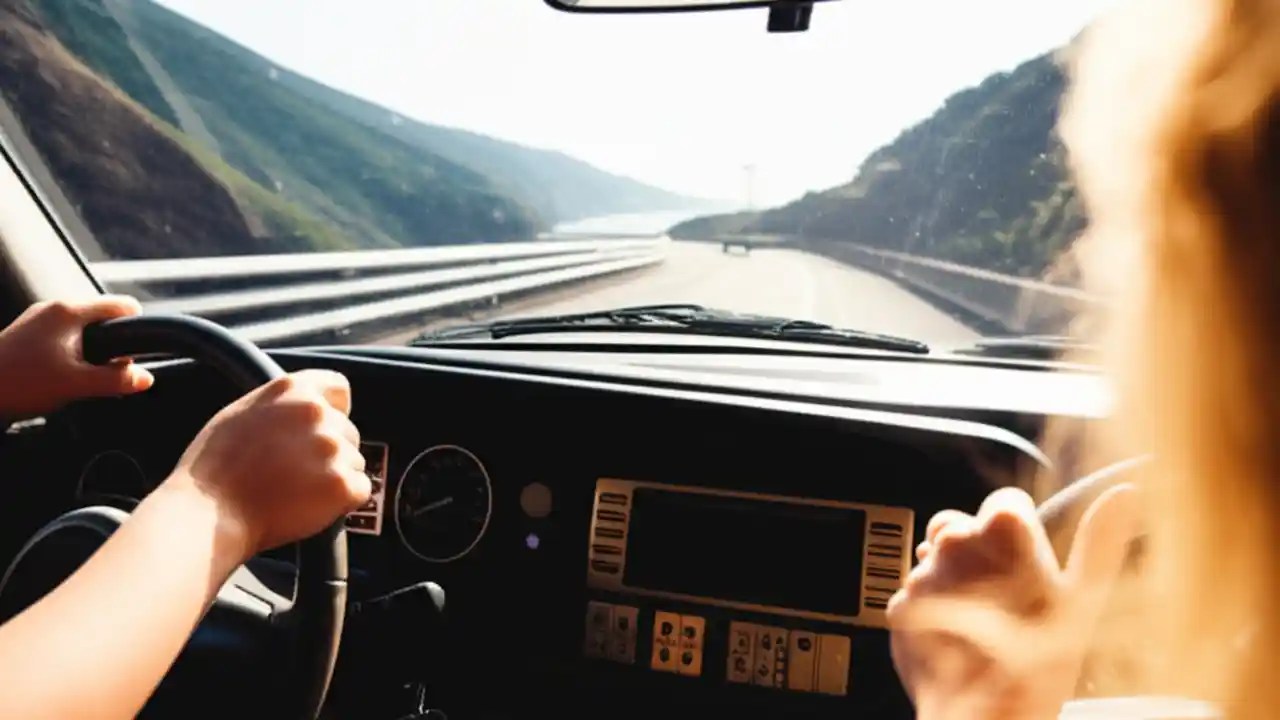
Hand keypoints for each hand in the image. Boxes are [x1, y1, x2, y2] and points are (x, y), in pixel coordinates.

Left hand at [0, 296, 153, 418]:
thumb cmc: (19, 382)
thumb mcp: (76, 385)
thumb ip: (116, 380)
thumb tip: (146, 378)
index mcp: (69, 311)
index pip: (122, 306)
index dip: (137, 327)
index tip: (139, 353)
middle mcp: (54, 308)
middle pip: (104, 317)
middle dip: (113, 344)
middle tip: (108, 374)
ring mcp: (38, 318)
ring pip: (83, 328)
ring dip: (92, 350)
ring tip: (84, 378)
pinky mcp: (28, 333)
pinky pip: (65, 336)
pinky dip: (73, 353)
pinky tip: (63, 377)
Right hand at [162, 370, 371, 559]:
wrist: (210, 515)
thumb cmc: (215, 471)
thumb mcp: (241, 413)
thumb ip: (279, 404)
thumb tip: (301, 407)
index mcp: (292, 390)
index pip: (338, 388)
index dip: (334, 409)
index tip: (325, 425)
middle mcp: (318, 413)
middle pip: (347, 430)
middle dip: (330, 450)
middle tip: (297, 471)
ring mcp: (333, 448)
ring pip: (355, 461)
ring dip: (335, 476)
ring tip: (297, 490)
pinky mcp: (342, 484)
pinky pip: (360, 490)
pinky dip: (343, 501)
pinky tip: (310, 505)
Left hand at [887, 485, 1139, 719]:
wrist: (990, 718)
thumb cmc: (1042, 661)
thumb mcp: (1084, 599)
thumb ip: (1099, 541)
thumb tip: (1127, 493)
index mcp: (1002, 528)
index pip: (1007, 503)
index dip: (1020, 533)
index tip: (1029, 562)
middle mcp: (954, 540)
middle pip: (965, 528)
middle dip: (981, 553)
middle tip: (1006, 596)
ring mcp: (922, 572)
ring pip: (937, 561)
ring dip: (954, 581)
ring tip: (983, 622)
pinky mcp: (900, 605)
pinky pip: (916, 596)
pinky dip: (931, 611)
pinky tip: (955, 638)